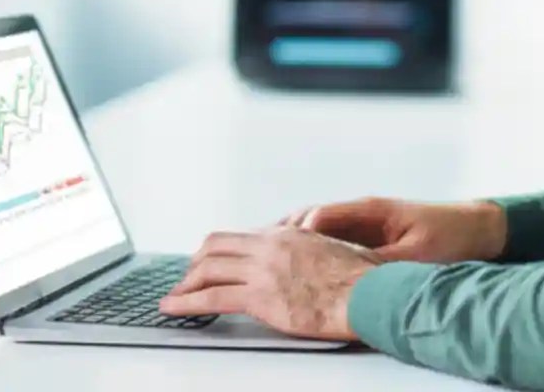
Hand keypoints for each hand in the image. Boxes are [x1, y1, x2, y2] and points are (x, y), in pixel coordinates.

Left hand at [159, 227, 380, 340]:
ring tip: (175, 296)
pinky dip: (186, 303)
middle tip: (188, 278)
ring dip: (186, 284)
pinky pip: (211, 298)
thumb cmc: (362, 278)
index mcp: (288, 235)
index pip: (241, 236)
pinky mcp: (260, 298)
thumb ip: (310, 250)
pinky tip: (174, 308)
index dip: (219, 250)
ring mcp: (262, 271)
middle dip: (196, 264)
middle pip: (215, 247)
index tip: (211, 260)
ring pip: (207, 270)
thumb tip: (308, 256)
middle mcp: (270, 247)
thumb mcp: (333, 250)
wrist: (369, 294)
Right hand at [279, 197, 506, 263]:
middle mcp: (362, 211)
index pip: (322, 215)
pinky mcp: (366, 235)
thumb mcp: (418, 254)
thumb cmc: (451, 237)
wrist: (477, 229)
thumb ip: (383, 262)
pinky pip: (329, 239)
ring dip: (292, 240)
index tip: (280, 248)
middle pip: (310, 218)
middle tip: (256, 252)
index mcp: (371, 209)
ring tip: (264, 258)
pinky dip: (308, 248)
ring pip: (315, 227)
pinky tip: (293, 263)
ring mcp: (362, 222)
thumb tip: (352, 275)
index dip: (298, 233)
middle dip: (282, 234)